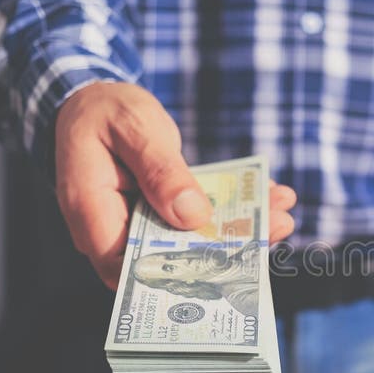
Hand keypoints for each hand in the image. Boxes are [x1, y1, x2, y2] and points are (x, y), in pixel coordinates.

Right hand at [55, 82, 295, 289]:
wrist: (94, 98)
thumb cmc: (104, 110)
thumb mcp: (134, 129)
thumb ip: (159, 171)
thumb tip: (191, 217)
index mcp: (91, 212)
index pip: (126, 268)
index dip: (173, 273)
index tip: (225, 261)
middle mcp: (114, 228)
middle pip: (169, 258)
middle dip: (226, 249)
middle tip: (275, 227)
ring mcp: (139, 224)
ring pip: (191, 241)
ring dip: (239, 229)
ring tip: (282, 212)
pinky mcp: (161, 213)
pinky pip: (197, 220)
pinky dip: (233, 209)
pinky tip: (269, 194)